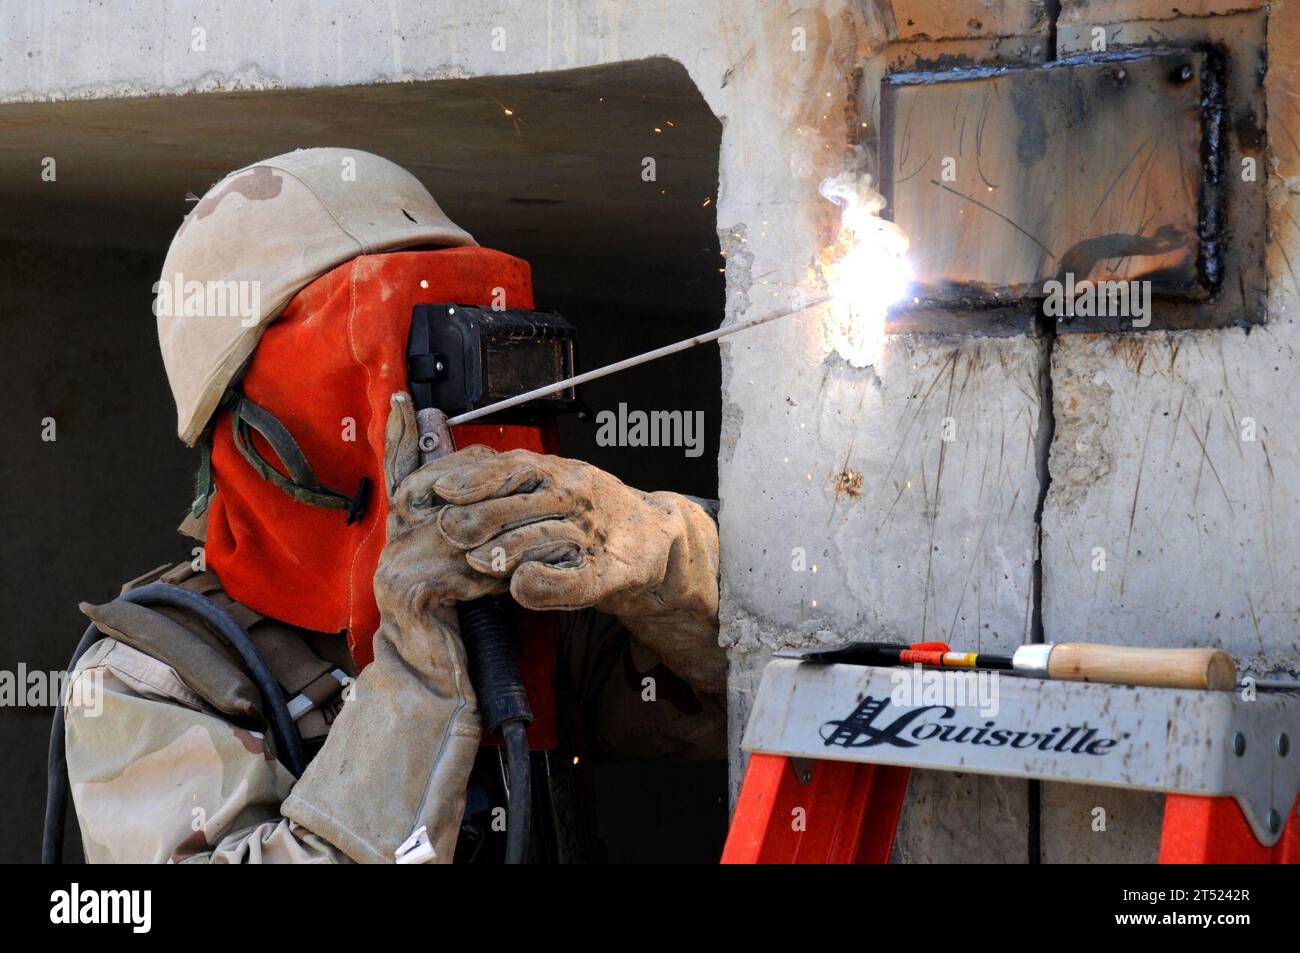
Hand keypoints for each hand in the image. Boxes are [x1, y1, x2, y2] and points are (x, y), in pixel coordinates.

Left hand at [403, 440, 725, 692]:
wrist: (652, 541)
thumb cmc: (587, 514)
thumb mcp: (550, 486)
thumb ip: (507, 483)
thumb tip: (445, 484)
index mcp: (558, 471)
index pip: (509, 468)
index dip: (473, 480)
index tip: (442, 490)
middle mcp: (575, 496)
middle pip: (518, 503)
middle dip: (478, 519)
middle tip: (448, 532)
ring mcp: (589, 535)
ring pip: (539, 539)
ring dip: (502, 551)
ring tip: (475, 562)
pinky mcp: (603, 574)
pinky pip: (568, 581)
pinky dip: (541, 584)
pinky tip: (521, 585)